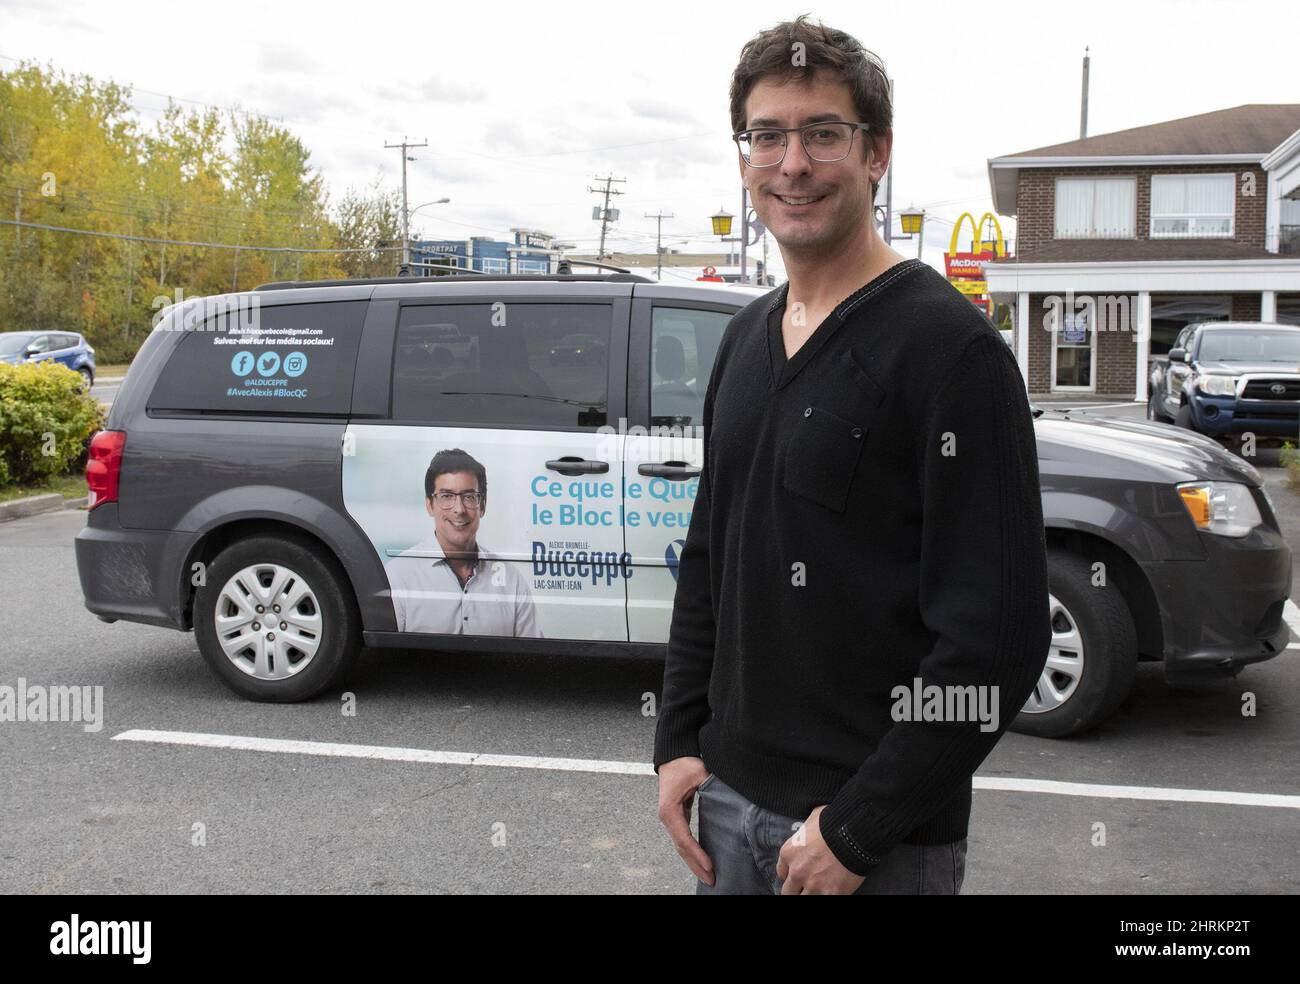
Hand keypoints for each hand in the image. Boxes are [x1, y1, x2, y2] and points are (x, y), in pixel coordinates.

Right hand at [656, 757, 714, 885]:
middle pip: (681, 848)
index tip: (710, 866)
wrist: (673, 754)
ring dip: (693, 861)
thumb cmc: (684, 763)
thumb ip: (712, 788)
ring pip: (681, 846)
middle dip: (696, 865)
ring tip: (708, 876)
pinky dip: (692, 851)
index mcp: (670, 810)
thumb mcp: (699, 774)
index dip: (697, 854)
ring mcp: (670, 818)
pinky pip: (683, 838)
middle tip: (711, 880)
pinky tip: (701, 860)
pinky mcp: (676, 816)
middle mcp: (667, 817)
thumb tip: (729, 802)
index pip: (684, 838)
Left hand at [776, 806, 866, 894]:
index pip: (782, 872)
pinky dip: (827, 895)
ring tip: (819, 889)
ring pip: (804, 900)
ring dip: (811, 894)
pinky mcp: (831, 894)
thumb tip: (811, 832)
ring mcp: (813, 885)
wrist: (854, 833)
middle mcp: (797, 872)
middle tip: (805, 886)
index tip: (798, 874)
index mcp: (789, 853)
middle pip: (788, 892)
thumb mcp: (812, 820)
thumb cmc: (834, 821)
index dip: (790, 874)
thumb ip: (806, 832)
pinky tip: (832, 892)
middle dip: (796, 890)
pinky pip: (823, 901)